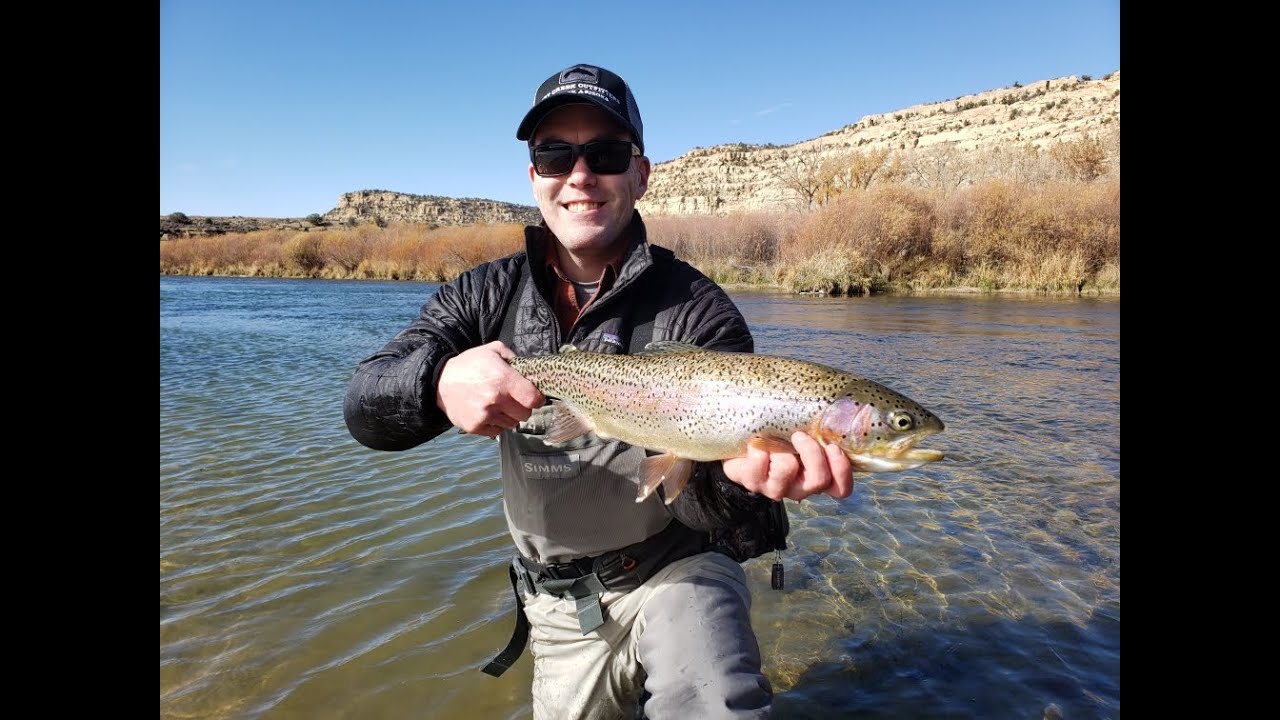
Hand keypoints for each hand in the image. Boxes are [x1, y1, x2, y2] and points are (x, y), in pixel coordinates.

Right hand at [436, 341, 543, 437]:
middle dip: (523, 407)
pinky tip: (488, 412)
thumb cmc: (469, 364)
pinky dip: (496, 424)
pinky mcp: (475, 427)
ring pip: (512, 424)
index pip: (533, 400)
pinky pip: (498, 431)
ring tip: (497, 405)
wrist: (439, 381)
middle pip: (525, 414)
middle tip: (513, 400)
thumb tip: (532, 372)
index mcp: (503, 379)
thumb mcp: (493, 350)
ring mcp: (484, 415)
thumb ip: (515, 358)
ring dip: (509, 416)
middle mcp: (495, 400)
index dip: (537, 399)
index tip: (533, 397)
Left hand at [721, 431, 854, 500]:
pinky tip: (755, 444)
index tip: (833, 447)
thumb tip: (834, 398)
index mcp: (817, 474)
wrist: (742, 439)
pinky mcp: (753, 483)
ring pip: (787, 471)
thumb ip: (820, 421)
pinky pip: (759, 466)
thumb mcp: (802, 426)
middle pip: (818, 481)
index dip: (841, 471)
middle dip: (811, 453)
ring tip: (773, 438)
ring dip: (780, 450)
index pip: (841, 488)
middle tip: (799, 435)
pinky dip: (758, 449)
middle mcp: (800, 486)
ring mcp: (776, 488)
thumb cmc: (779, 431)